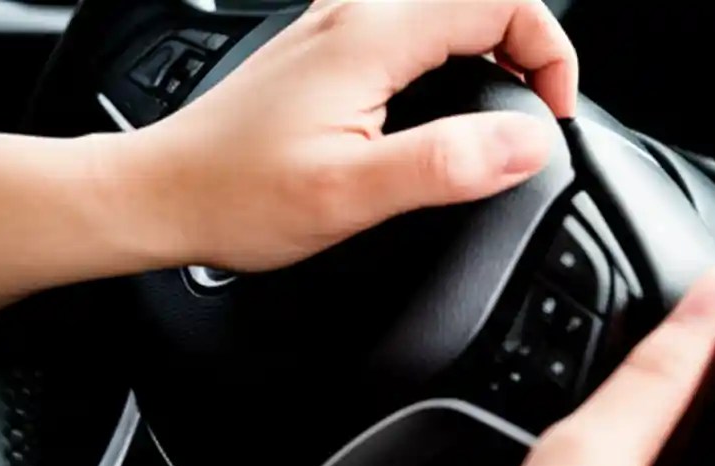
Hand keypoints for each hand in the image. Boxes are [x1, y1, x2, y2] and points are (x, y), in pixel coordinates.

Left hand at [111, 0, 577, 271]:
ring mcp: (339, 23)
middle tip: (537, 113)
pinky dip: (454, 54)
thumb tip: (529, 143)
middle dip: (530, 48)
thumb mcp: (353, 194)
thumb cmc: (238, 195)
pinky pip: (414, 26)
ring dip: (493, 47)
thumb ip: (449, 163)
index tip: (551, 116)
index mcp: (373, 35)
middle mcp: (356, 12)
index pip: (502, 1)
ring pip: (448, 8)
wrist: (163, 193)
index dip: (550, 53)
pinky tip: (448, 102)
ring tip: (505, 108)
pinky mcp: (328, 45)